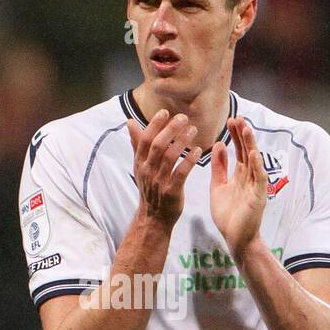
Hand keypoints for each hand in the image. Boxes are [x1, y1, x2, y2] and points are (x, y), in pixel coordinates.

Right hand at [126, 110, 201, 230]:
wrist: (153, 217)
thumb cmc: (150, 187)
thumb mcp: (140, 166)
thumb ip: (137, 143)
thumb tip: (129, 122)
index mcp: (139, 163)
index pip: (145, 139)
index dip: (154, 124)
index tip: (165, 112)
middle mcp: (148, 171)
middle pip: (158, 146)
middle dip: (170, 129)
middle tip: (183, 118)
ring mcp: (159, 182)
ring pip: (170, 157)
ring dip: (182, 141)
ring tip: (193, 130)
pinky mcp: (172, 191)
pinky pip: (181, 173)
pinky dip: (190, 160)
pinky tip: (199, 151)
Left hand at [209, 117, 267, 257]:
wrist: (235, 238)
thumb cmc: (228, 215)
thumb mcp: (218, 187)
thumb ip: (219, 167)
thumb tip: (219, 145)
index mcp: (240, 175)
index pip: (239, 150)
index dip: (235, 135)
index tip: (231, 120)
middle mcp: (250, 178)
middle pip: (247, 151)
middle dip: (243, 134)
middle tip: (238, 117)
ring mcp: (256, 187)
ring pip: (255, 162)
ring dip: (251, 145)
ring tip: (246, 128)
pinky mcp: (258, 197)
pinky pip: (259, 179)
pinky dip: (257, 167)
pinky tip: (254, 154)